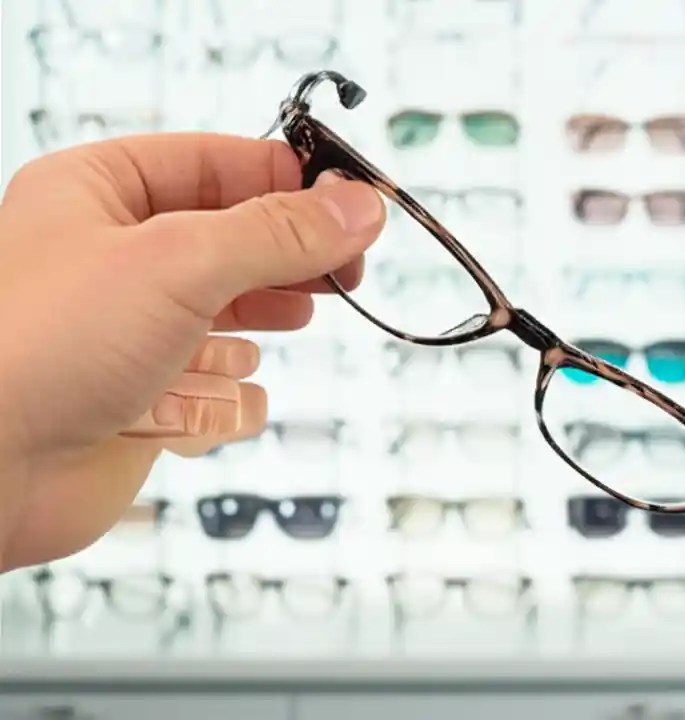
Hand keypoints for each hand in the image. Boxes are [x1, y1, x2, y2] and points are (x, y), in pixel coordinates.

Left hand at [0, 133, 384, 569]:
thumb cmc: (36, 348)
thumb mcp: (179, 262)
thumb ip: (279, 234)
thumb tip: (359, 209)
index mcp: (99, 193)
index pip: (221, 162)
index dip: (293, 180)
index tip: (358, 203)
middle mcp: (112, 257)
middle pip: (234, 238)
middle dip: (291, 254)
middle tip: (347, 268)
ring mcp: (127, 331)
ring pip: (228, 312)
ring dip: (260, 320)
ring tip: (298, 314)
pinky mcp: (141, 400)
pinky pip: (214, 390)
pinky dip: (229, 398)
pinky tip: (226, 400)